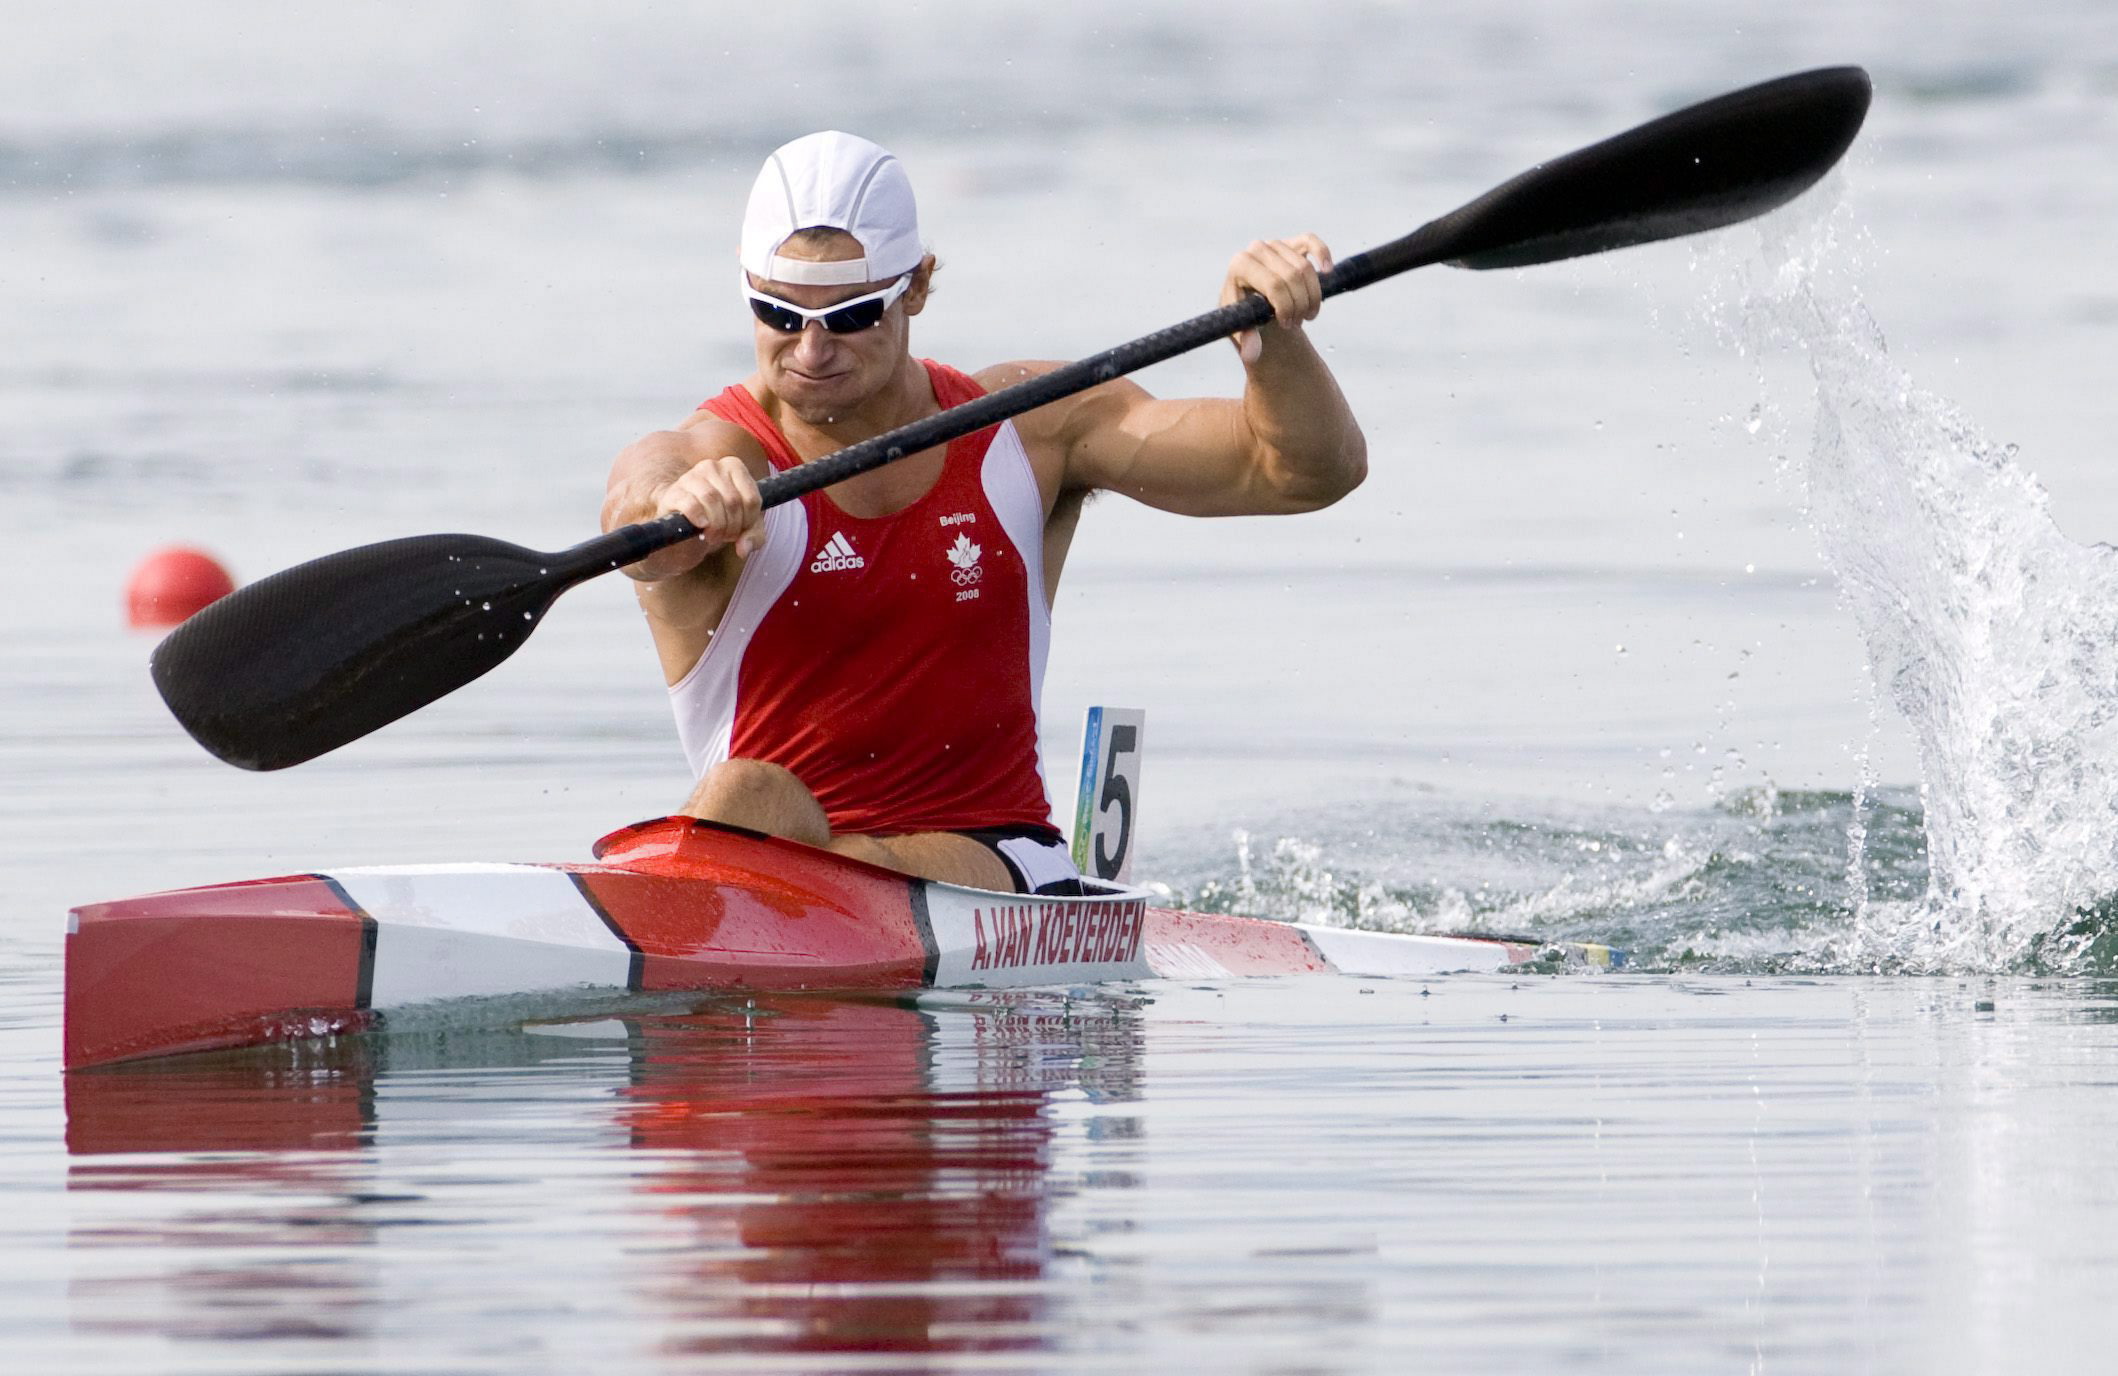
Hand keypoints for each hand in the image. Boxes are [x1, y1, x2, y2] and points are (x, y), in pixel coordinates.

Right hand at [655, 454, 764, 559]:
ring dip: (716, 526)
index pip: (751, 499)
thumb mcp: (744, 528)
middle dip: (732, 527)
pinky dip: (699, 519)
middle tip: (725, 536)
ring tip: (713, 536)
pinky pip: (691, 505)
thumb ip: (753, 537)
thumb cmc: (720, 519)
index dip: (749, 521)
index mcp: (733, 467)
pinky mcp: (674, 493)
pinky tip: (701, 526)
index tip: (741, 529)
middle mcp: (712, 466)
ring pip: (712, 500)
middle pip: (732, 501)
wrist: (686, 524)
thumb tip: (745, 549)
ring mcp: (691, 477)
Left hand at [1221, 233, 1333, 365]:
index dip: (1286, 307)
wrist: (1250, 306)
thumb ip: (1247, 341)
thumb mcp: (1242, 331)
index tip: (1287, 325)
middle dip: (1299, 304)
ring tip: (1307, 315)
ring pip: (1305, 267)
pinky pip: (1311, 241)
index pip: (1274, 284)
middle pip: (1292, 277)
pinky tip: (1328, 271)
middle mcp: (1256, 249)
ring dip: (1312, 296)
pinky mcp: (1291, 244)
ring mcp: (1275, 245)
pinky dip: (1322, 253)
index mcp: (1240, 265)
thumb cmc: (1244, 318)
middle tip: (1298, 323)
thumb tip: (1252, 354)